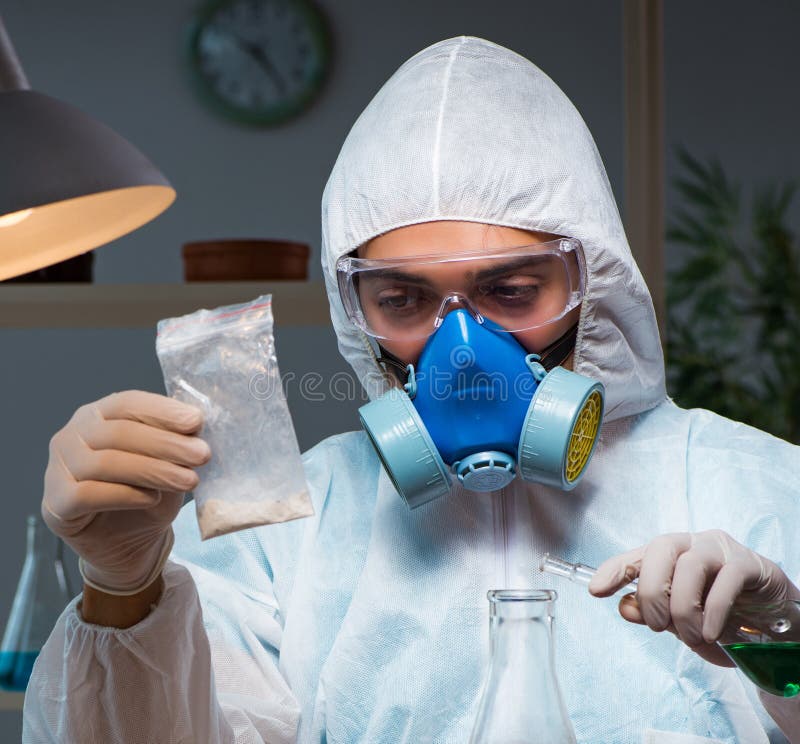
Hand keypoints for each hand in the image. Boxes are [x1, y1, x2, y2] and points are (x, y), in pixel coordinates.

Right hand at [42, 390, 210, 595]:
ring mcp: (57, 469)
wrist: (130, 543)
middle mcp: (71, 436)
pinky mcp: (55, 503)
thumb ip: (175, 443)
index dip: (163, 411)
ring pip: (106, 463)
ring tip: (189, 480)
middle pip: (119, 432)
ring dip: (154, 470)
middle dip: (166, 444)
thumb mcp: (169, 464)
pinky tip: (153, 498)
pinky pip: (88, 494)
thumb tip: (195, 425)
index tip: (197, 421)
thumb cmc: (148, 494)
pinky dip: (125, 495)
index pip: (128, 403)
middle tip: (203, 455)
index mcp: (97, 415)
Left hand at [588, 530, 799, 665]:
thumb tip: (625, 607)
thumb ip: (652, 611)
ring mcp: (720, 549)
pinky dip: (713, 612)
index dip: (613, 570)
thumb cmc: (719, 608)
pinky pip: (726, 582)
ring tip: (692, 638)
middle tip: (658, 627)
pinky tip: (710, 633)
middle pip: (659, 550)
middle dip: (652, 592)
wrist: (773, 612)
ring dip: (684, 610)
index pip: (635, 556)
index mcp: (669, 554)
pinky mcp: (749, 563)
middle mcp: (691, 544)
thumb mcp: (680, 615)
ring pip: (689, 567)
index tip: (595, 591)